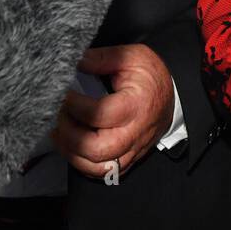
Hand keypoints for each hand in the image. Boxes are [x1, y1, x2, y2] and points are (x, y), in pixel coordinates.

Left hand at [51, 44, 173, 179]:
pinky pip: (102, 173)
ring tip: (59, 131)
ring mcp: (131, 150)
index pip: (99, 114)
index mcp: (136, 106)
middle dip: (69, 134)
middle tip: (58, 115)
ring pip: (97, 168)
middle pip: (97, 150)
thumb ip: (102, 58)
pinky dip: (82, 163)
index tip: (62, 93)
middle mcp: (134, 134)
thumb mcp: (132, 57)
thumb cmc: (151, 77)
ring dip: (71, 152)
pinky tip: (71, 145)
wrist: (172, 97)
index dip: (74, 105)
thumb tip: (74, 61)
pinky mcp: (127, 159)